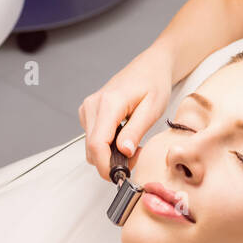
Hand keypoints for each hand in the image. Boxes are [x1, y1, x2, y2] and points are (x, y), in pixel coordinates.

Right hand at [78, 41, 174, 180]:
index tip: (122, 176)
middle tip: (137, 156)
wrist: (150, 66)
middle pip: (92, 149)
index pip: (97, 144)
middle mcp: (93, 105)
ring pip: (91, 146)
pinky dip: (107, 145)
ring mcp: (88, 108)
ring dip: (110, 154)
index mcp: (109, 104)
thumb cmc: (154, 83)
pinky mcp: (89, 112)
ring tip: (134, 144)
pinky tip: (124, 137)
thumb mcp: (152, 108)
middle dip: (112, 162)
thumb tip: (124, 152)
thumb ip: (136, 130)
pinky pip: (93, 138)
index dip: (107, 166)